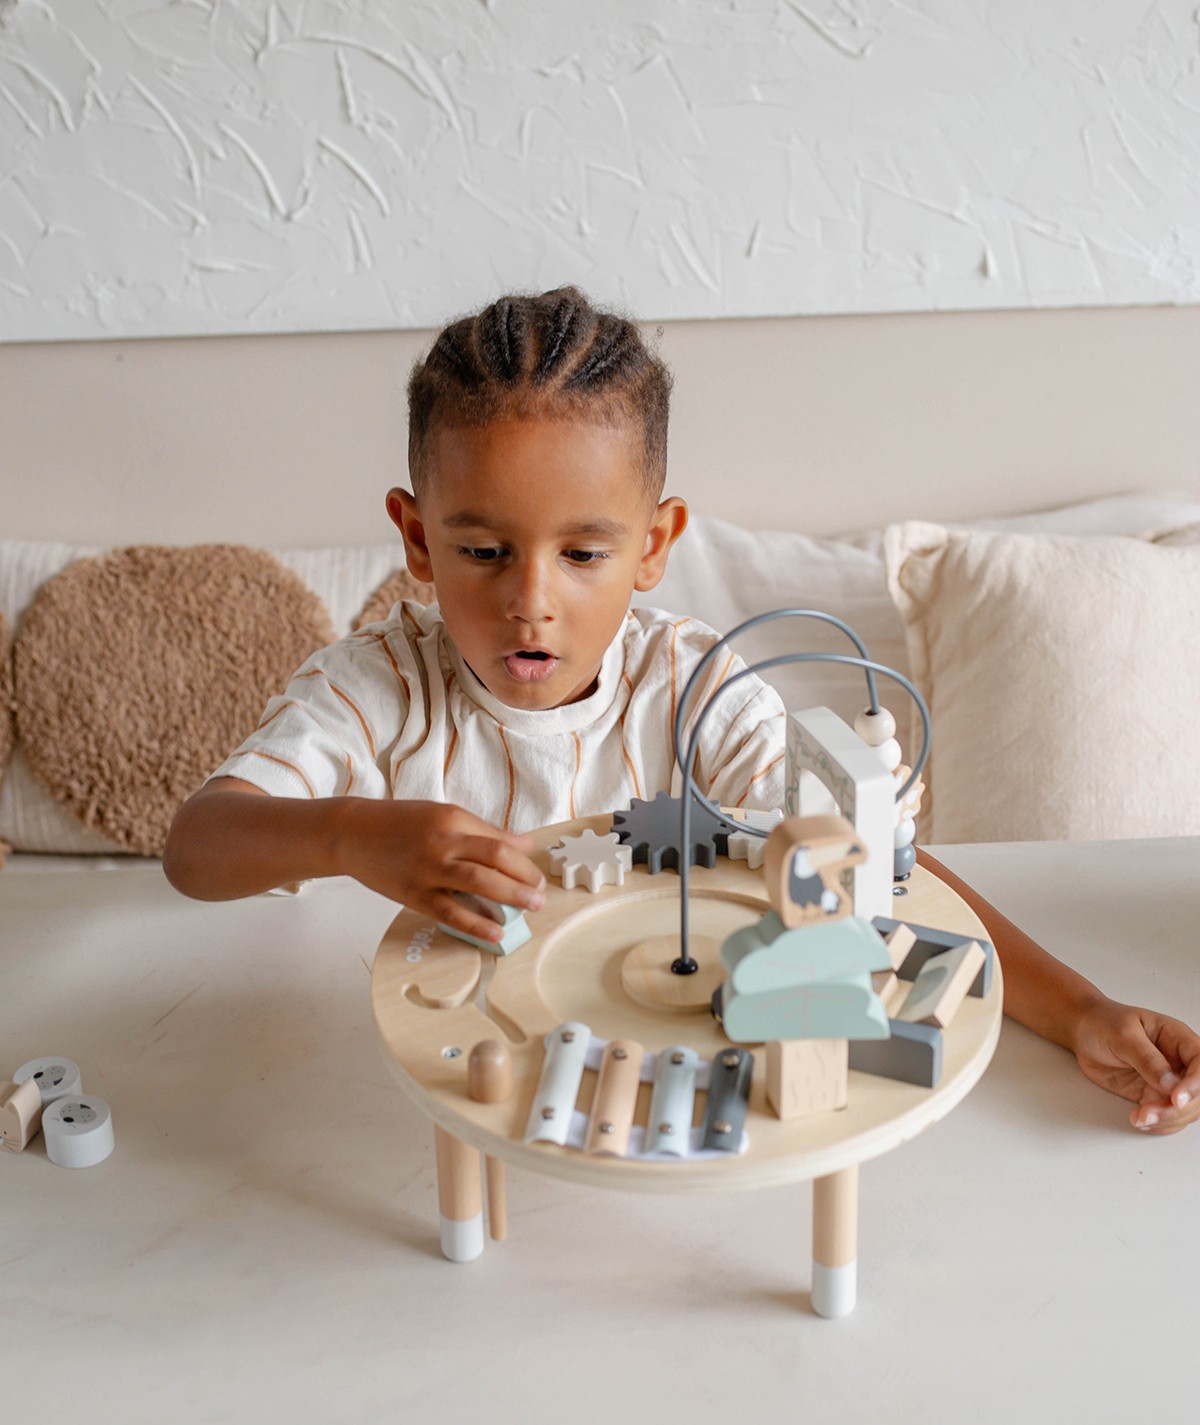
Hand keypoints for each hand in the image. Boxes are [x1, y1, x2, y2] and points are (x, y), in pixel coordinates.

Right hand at [337, 800, 544, 943]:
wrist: (353, 833)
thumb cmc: (400, 823)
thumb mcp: (443, 815)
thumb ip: (484, 830)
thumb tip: (524, 842)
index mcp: (453, 819)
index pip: (499, 840)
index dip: (524, 860)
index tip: (536, 874)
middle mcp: (443, 842)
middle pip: (495, 858)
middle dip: (524, 878)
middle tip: (540, 894)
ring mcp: (428, 869)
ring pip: (478, 883)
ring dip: (510, 896)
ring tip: (530, 907)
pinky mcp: (413, 894)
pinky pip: (449, 912)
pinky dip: (475, 924)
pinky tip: (495, 932)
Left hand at [1070, 998, 1199, 1134]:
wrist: (1083, 1032)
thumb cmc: (1102, 1023)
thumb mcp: (1122, 1034)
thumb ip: (1146, 1058)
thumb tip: (1169, 1083)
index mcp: (1177, 1038)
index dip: (1196, 1084)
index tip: (1176, 1098)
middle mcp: (1178, 1062)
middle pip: (1198, 1094)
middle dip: (1177, 1109)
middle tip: (1150, 1113)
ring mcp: (1167, 1081)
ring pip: (1186, 1110)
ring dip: (1166, 1120)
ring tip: (1139, 1117)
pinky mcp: (1153, 1095)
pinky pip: (1168, 1117)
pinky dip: (1157, 1125)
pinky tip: (1140, 1120)